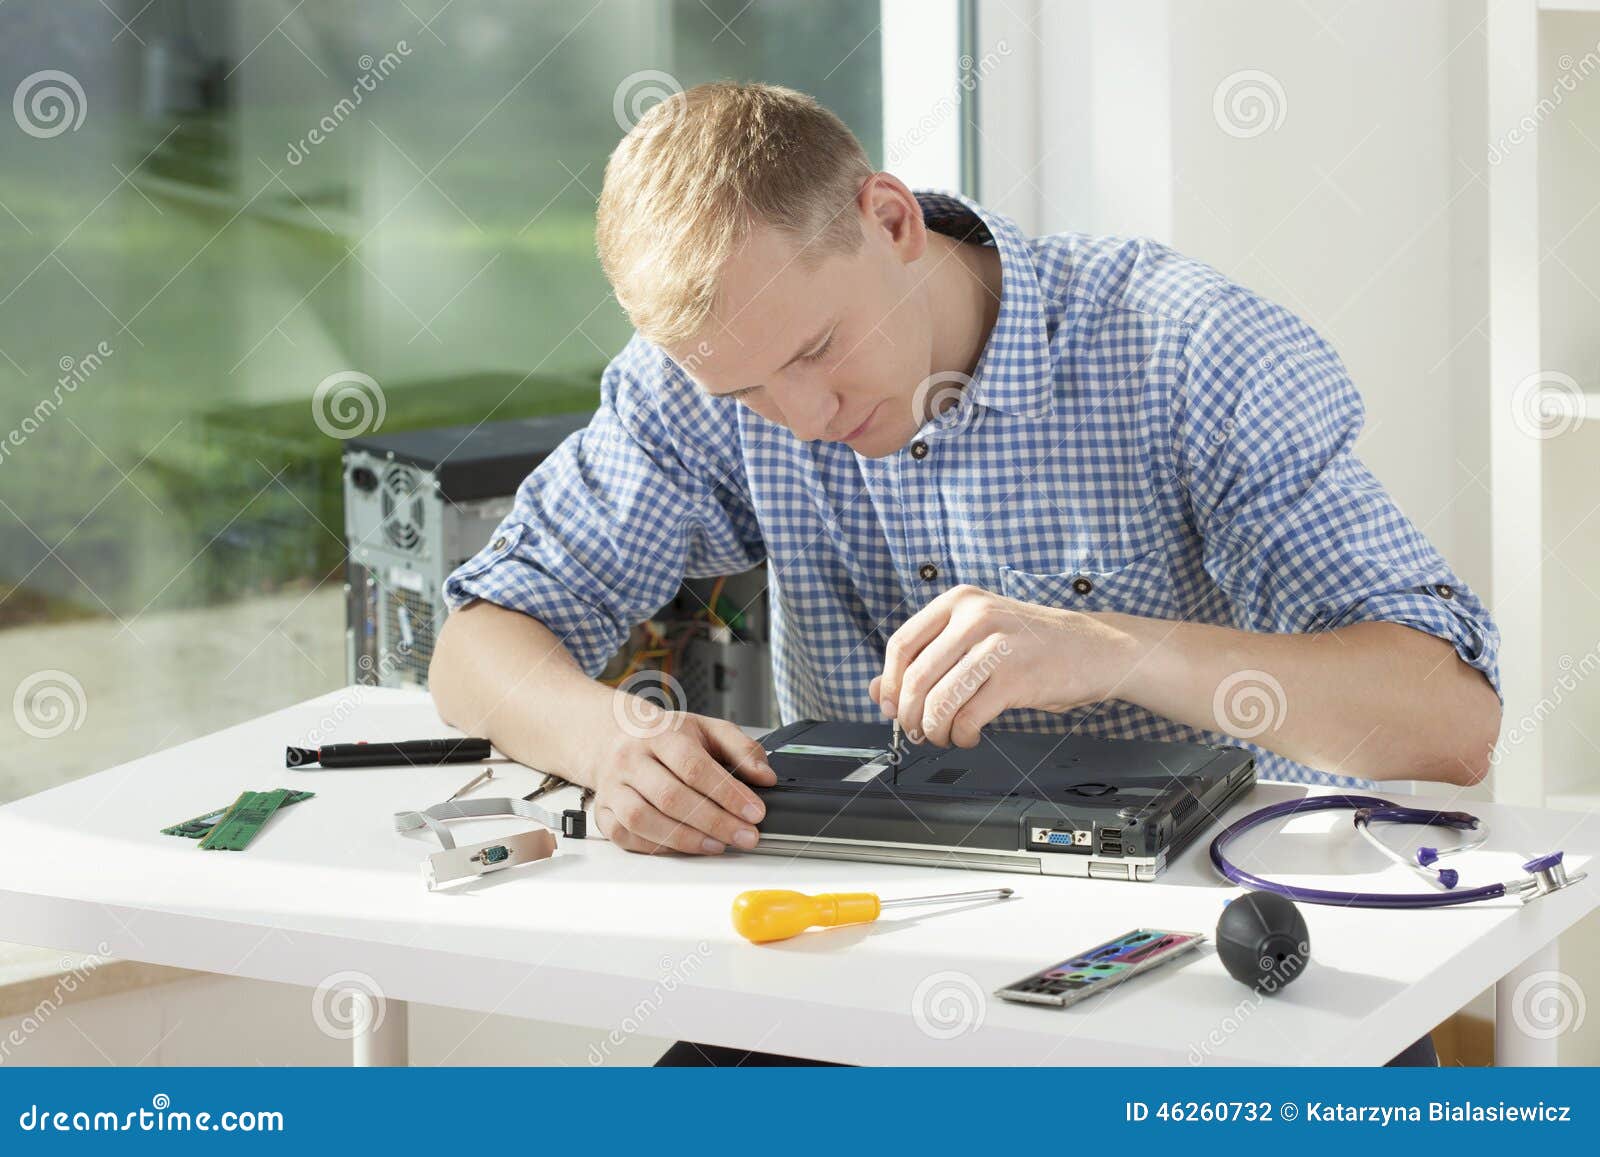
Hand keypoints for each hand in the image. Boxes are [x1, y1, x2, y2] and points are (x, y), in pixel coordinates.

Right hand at [584, 699, 776, 854]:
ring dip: (685, 839)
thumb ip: (741, 749)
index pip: (694, 767)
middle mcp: (631, 759)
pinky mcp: (603, 810)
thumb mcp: (707, 729)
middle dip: (714, 822)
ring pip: (643, 819)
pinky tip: (685, 847)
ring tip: (718, 845)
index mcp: (660, 734)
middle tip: (745, 836)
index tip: (755, 812)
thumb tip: (765, 776)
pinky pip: (625, 835)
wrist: (615, 735)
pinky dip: (657, 846)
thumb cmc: (666, 736)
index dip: (728, 793)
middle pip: (671, 797)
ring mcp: (613, 786)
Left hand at [869, 585, 1136, 746]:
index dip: (890, 683)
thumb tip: (878, 691)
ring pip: (939, 702)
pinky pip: (969, 718)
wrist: (1095, 647)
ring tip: (944, 736)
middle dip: (909, 716)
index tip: (891, 707)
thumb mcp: (975, 638)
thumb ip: (928, 658)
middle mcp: (974, 617)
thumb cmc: (1031, 644)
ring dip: (934, 731)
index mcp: (959, 601)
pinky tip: (969, 735)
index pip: (901, 645)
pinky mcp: (1016, 677)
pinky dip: (961, 736)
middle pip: (916, 678)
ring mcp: (996, 646)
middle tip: (916, 732)